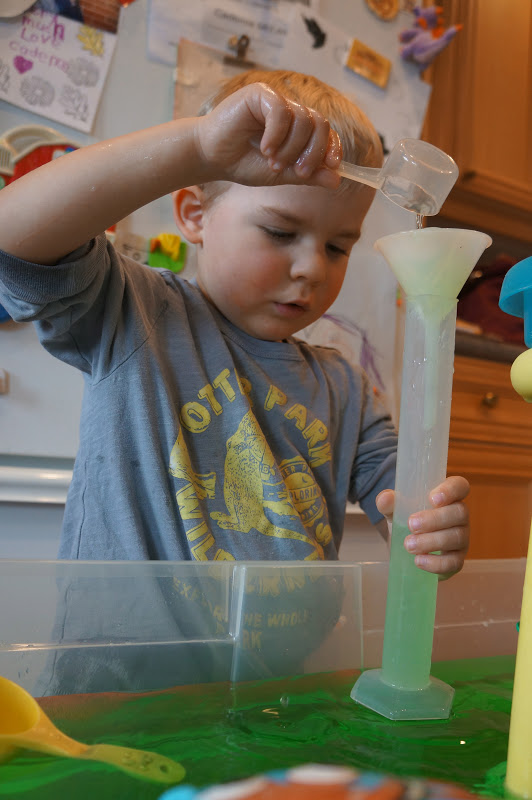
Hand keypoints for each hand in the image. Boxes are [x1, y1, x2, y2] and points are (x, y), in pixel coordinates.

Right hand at [195, 82, 341, 188]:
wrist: (212, 158)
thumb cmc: (243, 164)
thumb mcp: (281, 175)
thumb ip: (307, 176)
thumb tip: (336, 180)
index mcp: (297, 129)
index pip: (326, 132)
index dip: (332, 147)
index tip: (332, 165)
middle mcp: (290, 111)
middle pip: (320, 123)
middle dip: (313, 152)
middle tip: (298, 172)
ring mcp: (276, 100)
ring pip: (303, 119)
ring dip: (291, 148)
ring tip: (272, 162)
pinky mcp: (260, 94)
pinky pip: (281, 111)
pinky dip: (277, 134)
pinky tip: (265, 148)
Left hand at [376, 475, 469, 579]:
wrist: (405, 547)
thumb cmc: (406, 520)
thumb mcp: (395, 509)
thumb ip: (388, 502)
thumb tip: (385, 498)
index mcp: (448, 497)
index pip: (460, 486)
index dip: (451, 490)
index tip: (432, 498)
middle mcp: (459, 516)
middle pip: (460, 512)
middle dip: (435, 519)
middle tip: (411, 524)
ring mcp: (461, 538)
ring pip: (456, 538)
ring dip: (431, 541)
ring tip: (409, 545)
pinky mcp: (456, 560)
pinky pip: (453, 562)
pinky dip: (436, 563)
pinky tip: (419, 560)